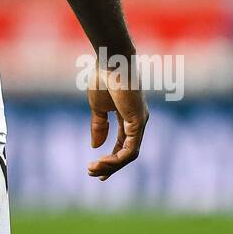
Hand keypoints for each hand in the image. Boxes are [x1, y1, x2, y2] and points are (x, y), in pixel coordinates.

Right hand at [86, 62, 147, 179]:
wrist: (111, 60)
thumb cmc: (104, 77)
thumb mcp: (97, 106)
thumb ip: (98, 125)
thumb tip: (95, 146)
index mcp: (128, 116)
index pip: (122, 144)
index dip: (110, 158)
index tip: (96, 169)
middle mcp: (137, 121)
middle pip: (127, 153)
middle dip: (109, 166)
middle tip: (92, 173)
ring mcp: (140, 122)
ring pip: (129, 155)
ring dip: (111, 165)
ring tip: (93, 168)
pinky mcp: (138, 122)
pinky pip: (130, 149)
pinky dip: (116, 159)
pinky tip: (102, 160)